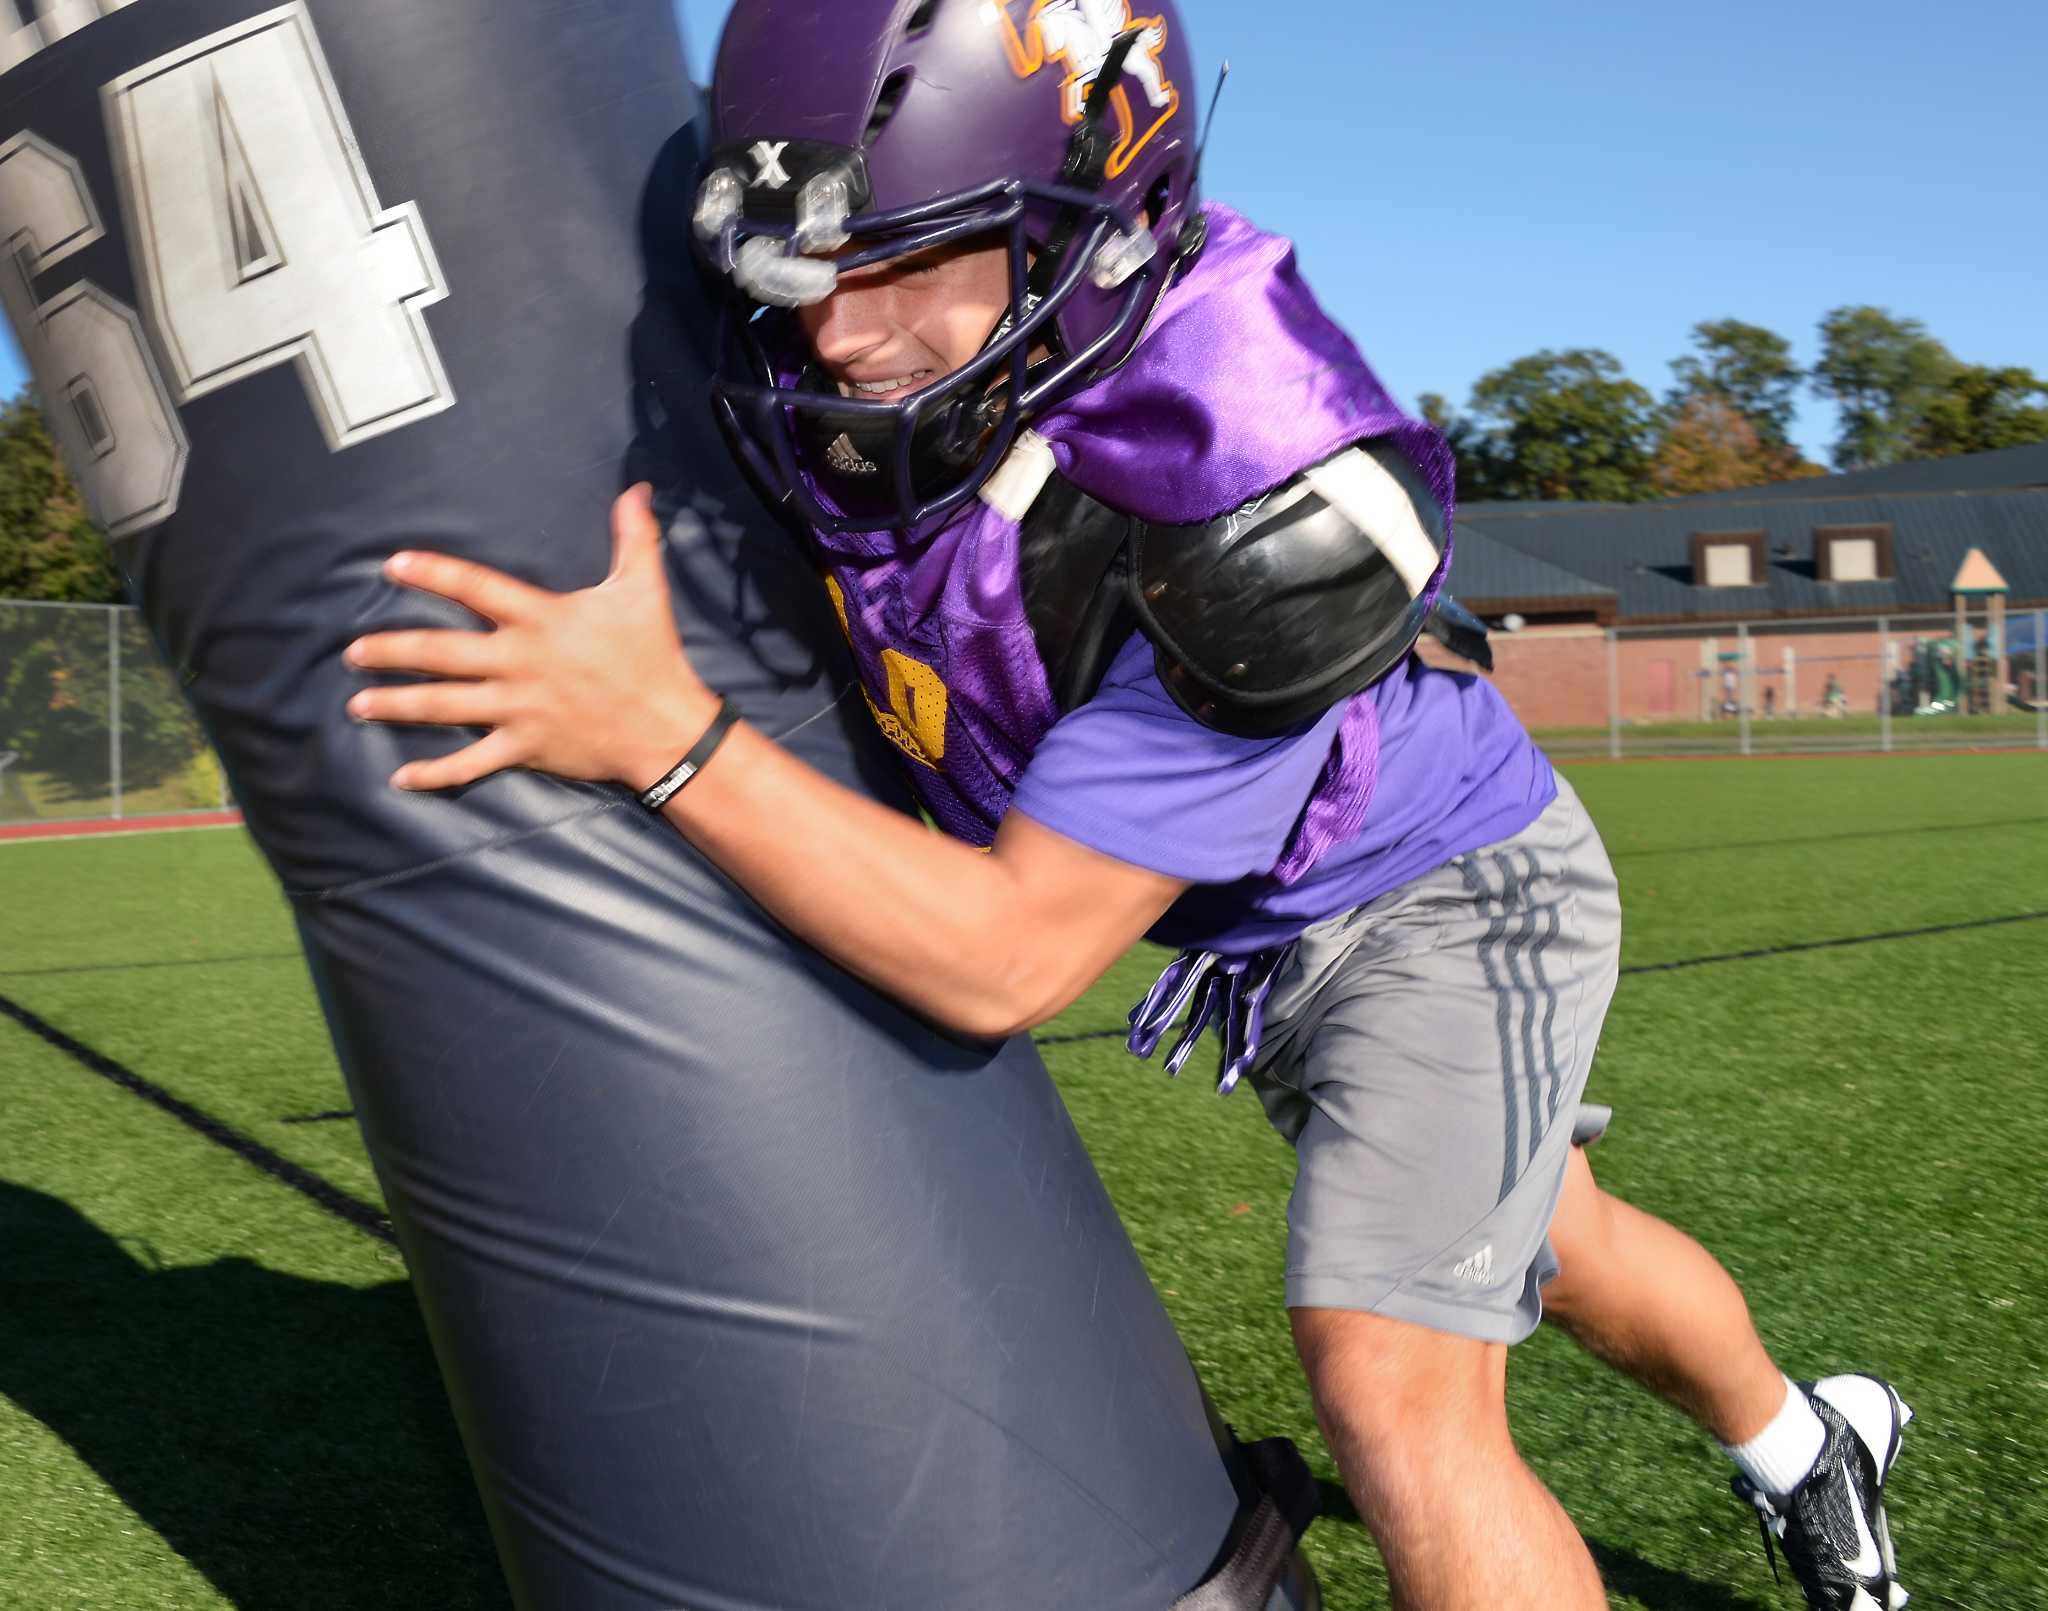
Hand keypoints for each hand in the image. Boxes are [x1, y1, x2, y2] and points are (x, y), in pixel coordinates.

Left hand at [346, 485, 716, 792]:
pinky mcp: (524, 747)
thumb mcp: (644, 588)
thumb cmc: (653, 656)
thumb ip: (633, 536)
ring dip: (397, 704)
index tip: (393, 566)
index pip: (474, 587)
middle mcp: (518, 662)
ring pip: (443, 705)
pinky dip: (436, 772)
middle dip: (390, 651)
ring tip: (358, 703)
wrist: (666, 727)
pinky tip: (402, 777)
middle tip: (353, 652)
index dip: (432, 573)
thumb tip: (636, 490)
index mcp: (540, 619)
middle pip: (440, 653)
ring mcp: (517, 708)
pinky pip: (471, 763)